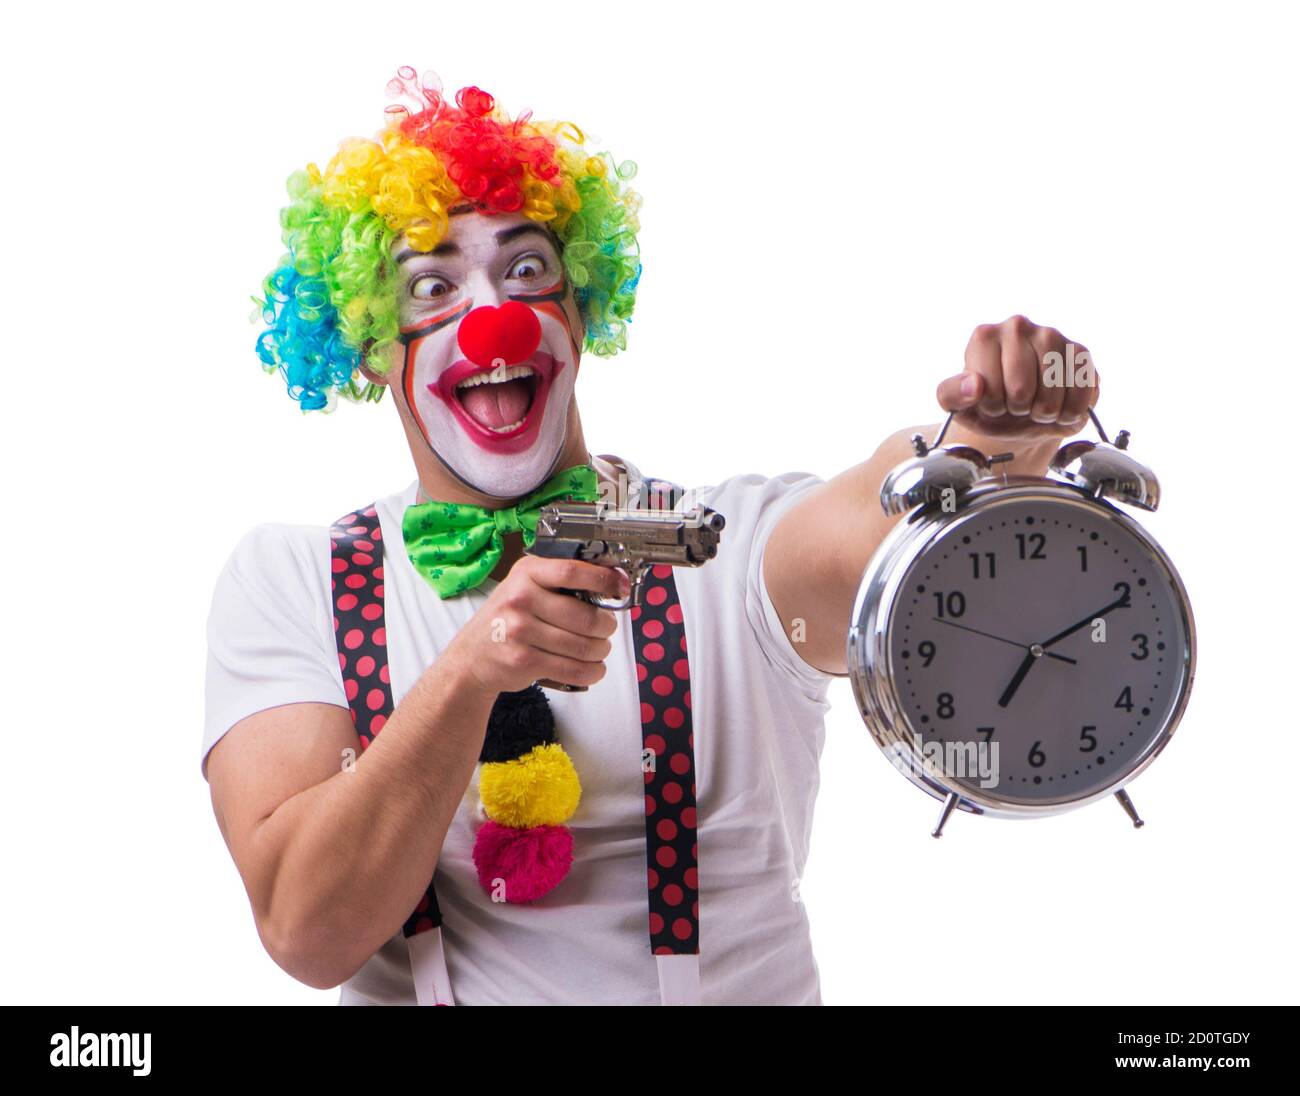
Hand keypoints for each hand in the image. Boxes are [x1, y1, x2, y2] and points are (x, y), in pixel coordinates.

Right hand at [444, 555, 625, 694]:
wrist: (471, 658)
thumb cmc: (506, 620)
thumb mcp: (523, 588)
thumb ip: (558, 584)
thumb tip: (610, 584)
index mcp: (526, 573)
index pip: (572, 571)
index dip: (603, 579)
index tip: (619, 587)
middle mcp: (520, 599)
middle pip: (585, 616)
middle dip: (606, 627)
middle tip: (606, 629)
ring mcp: (520, 631)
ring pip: (583, 646)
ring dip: (600, 651)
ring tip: (598, 650)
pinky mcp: (524, 660)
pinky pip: (572, 669)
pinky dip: (591, 672)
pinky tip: (592, 668)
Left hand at [935, 314, 1098, 441]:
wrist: (1022, 415)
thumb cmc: (988, 407)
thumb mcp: (959, 406)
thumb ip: (952, 396)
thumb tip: (974, 386)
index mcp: (984, 337)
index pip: (988, 388)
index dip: (992, 406)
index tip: (991, 402)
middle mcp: (1017, 326)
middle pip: (1021, 389)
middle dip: (1019, 409)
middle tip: (1016, 404)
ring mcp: (1051, 335)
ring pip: (1052, 393)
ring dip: (1044, 412)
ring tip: (1035, 405)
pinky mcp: (1079, 351)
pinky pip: (1081, 392)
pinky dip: (1070, 412)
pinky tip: (1059, 405)